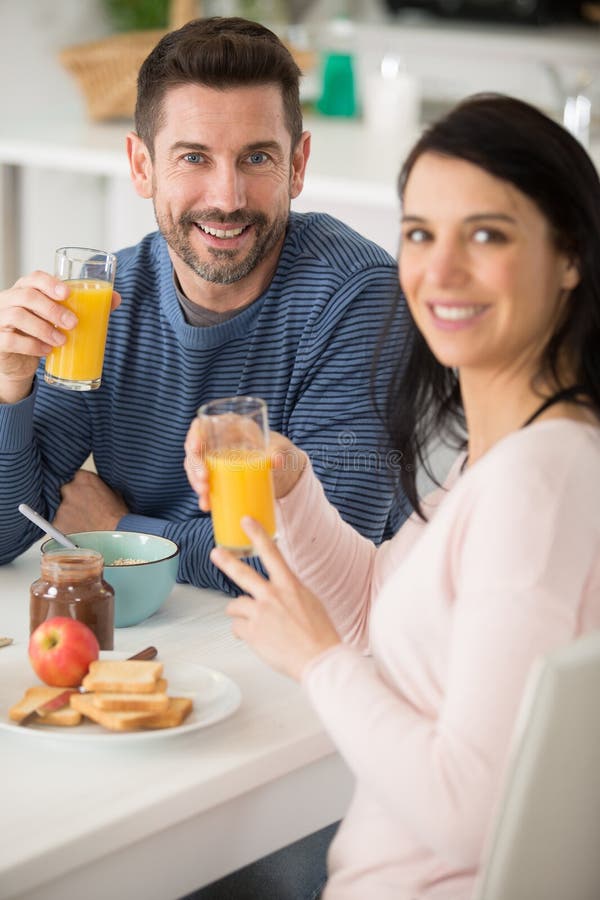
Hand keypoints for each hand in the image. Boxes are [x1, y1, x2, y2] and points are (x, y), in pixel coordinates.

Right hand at [0, 271, 120, 403]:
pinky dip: (30, 346)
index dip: (49, 283)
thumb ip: (85, 307)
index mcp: (26, 290)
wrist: (18, 360)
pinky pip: (10, 340)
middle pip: (27, 296)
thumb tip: (116, 298)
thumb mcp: (60, 318)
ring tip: (62, 341)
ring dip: (43, 329)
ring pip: (17, 317)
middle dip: (52, 309)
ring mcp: (0, 320)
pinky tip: (46, 351)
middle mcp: (10, 301)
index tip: (68, 293)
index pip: (34, 278)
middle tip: (73, 323)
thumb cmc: (40, 332)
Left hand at [53, 470, 127, 532]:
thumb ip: (100, 487)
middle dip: (73, 500)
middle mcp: (70, 489)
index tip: (85, 494)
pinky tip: (78, 532)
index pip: (77, 477)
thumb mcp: (115, 493)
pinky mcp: (56, 523)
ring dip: (69, 515)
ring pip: (62, 509)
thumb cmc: (118, 516)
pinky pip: (58, 525)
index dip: (82, 487)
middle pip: (66, 492)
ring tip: (84, 524)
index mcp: (84, 478)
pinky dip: (65, 528)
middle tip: (84, 510)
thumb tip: (96, 490)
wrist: (115, 535)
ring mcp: (62, 507)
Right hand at [184, 420, 307, 511]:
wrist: (281, 467)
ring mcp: (215, 460)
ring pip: (195, 468)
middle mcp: (217, 442)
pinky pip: (204, 484)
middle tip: (205, 480)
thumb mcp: (279, 449)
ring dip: (195, 482)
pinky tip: (206, 505)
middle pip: (195, 450)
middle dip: (195, 466)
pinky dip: (203, 495)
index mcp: (228, 427)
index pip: (201, 426)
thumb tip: (277, 460)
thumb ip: (278, 452)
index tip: (196, 449)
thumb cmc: (277, 450)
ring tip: (205, 495)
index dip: (194, 435)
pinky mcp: (217, 477)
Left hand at [211, 516, 339, 680]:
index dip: (257, 534)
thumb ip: (289, 593)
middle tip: (216, 552)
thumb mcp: (309, 602)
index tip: (247, 521)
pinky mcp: (251, 633)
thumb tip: (277, 594)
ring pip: (234, 606)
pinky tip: (260, 640)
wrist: (320, 660)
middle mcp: (272, 595)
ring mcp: (259, 614)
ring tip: (256, 625)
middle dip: (227, 561)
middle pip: (242, 573)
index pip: (271, 553)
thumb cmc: (320, 634)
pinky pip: (237, 629)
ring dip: (241, 614)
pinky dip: (244, 634)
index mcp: (289, 585)